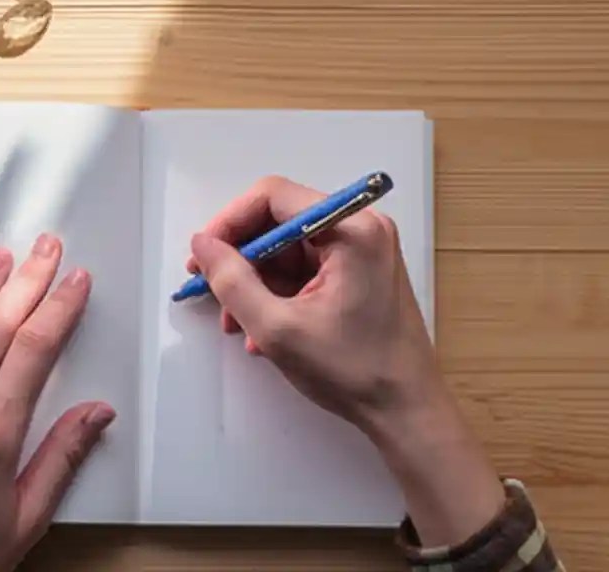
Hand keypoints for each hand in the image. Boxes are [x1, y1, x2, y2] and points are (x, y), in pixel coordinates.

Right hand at [188, 175, 502, 546]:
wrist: (406, 411)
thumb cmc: (353, 370)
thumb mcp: (277, 328)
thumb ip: (232, 281)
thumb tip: (202, 245)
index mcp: (351, 229)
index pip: (273, 197)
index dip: (229, 222)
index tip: (203, 257)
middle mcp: (360, 228)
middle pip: (278, 221)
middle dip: (239, 257)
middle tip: (210, 289)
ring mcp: (361, 251)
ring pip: (286, 249)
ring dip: (253, 281)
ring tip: (235, 322)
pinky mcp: (357, 273)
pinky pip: (302, 269)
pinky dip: (275, 293)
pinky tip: (260, 331)